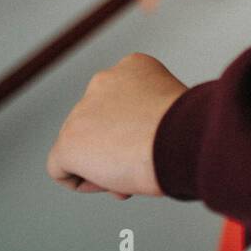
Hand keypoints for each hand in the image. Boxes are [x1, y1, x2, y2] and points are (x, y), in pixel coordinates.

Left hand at [46, 53, 187, 197]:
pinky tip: (112, 183)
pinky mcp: (69, 141)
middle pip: (100, 124)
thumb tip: (134, 148)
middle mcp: (103, 81)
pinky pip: (61, 169)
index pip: (121, 103)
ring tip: (132, 174)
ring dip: (103, 164)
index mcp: (132, 67)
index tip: (154, 144)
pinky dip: (82, 182)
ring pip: (82, 146)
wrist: (182, 138)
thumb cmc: (190, 130)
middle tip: (142, 165)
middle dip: (117, 147)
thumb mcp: (172, 110)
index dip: (136, 129)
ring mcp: (82, 111)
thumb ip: (148, 117)